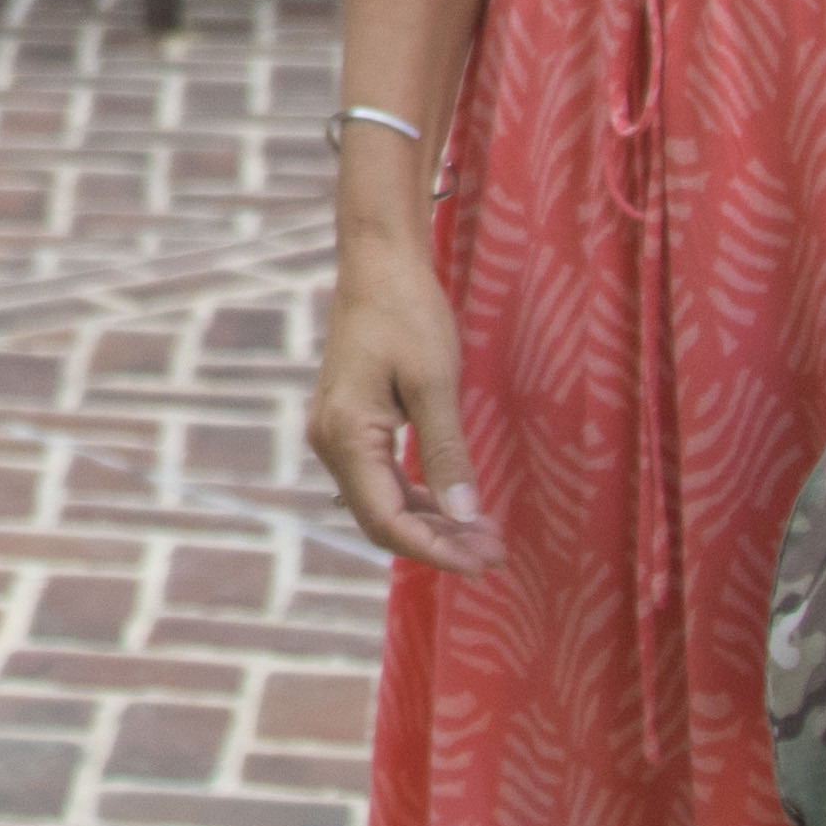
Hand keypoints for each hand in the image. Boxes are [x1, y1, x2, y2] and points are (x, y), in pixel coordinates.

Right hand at [307, 235, 501, 577]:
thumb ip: (447, 453)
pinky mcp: (350, 422)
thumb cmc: (408, 313)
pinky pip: (381, 477)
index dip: (436, 550)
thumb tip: (464, 517)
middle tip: (495, 554)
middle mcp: (330, 441)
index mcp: (347, 436)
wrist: (378, 263)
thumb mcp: (435, 384)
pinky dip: (418, 496)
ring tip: (484, 534)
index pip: (388, 520)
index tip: (483, 562)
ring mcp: (336, 432)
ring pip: (382, 501)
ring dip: (432, 523)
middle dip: (438, 543)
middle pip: (382, 519)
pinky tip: (454, 503)